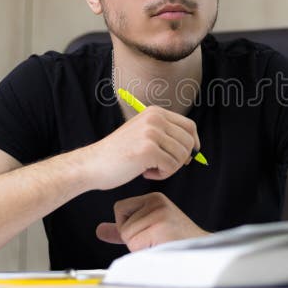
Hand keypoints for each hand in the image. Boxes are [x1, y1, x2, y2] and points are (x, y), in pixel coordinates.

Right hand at [85, 106, 200, 190]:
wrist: (92, 165)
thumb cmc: (119, 155)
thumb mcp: (144, 136)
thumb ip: (166, 136)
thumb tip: (194, 149)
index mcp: (155, 112)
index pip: (190, 126)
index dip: (193, 144)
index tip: (186, 158)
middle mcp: (155, 118)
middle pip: (189, 142)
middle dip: (180, 159)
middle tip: (161, 166)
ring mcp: (151, 133)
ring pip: (181, 156)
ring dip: (169, 168)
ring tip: (150, 169)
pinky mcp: (148, 149)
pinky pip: (171, 166)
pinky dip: (162, 175)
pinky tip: (145, 173)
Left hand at [96, 192, 208, 251]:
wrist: (199, 251)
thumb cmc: (175, 241)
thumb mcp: (147, 229)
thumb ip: (124, 228)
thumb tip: (100, 230)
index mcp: (154, 198)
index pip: (119, 208)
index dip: (127, 226)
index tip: (146, 231)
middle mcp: (156, 201)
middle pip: (122, 224)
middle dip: (133, 238)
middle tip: (154, 239)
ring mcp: (160, 213)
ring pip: (127, 235)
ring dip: (140, 246)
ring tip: (159, 243)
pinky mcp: (161, 226)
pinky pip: (135, 244)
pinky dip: (144, 251)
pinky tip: (160, 246)